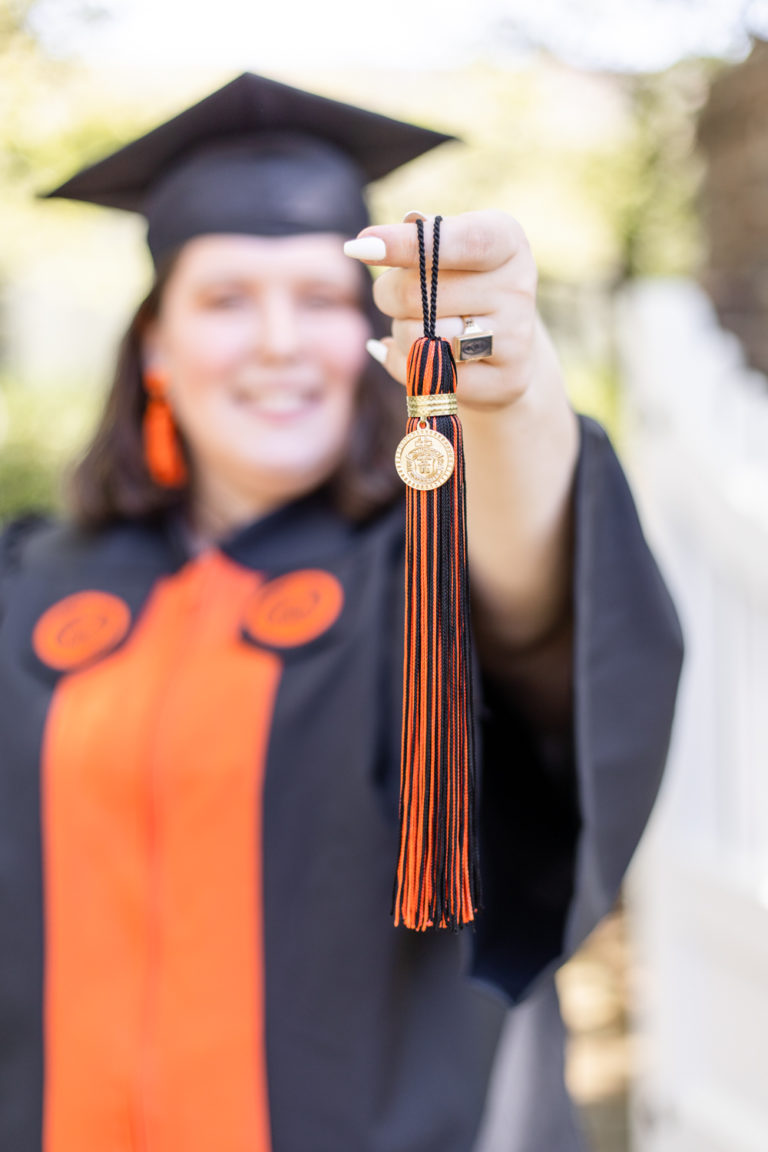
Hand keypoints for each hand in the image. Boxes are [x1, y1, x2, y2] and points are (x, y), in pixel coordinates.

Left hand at [344, 210, 539, 410]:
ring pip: (417, 339)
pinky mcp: (506, 382)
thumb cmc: (461, 283)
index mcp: (506, 241)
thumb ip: (415, 237)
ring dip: (401, 333)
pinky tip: (426, 359)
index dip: (407, 245)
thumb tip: (366, 244)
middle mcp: (518, 287)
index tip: (359, 246)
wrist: (506, 347)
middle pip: (416, 294)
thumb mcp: (448, 249)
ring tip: (422, 328)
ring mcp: (516, 338)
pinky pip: (426, 378)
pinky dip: (409, 368)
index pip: (457, 241)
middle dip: (388, 295)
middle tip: (397, 296)